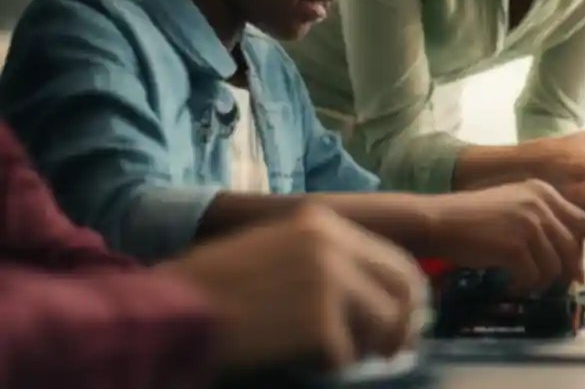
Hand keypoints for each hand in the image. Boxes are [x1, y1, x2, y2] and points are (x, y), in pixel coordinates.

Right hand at [164, 204, 424, 372]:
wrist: (172, 311)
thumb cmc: (211, 286)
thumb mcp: (275, 251)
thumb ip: (326, 264)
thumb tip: (376, 297)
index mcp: (324, 224)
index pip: (394, 260)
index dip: (406, 296)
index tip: (404, 321)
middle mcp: (334, 245)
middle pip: (403, 290)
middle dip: (402, 325)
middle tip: (391, 353)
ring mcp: (330, 282)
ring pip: (382, 325)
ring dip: (364, 349)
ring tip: (331, 355)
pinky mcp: (320, 323)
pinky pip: (345, 357)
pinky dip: (327, 367)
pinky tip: (297, 360)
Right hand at [421, 179, 584, 293]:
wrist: (440, 220)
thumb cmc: (473, 218)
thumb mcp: (515, 208)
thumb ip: (543, 224)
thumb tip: (572, 262)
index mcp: (544, 191)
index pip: (581, 220)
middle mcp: (541, 203)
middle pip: (571, 247)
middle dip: (567, 271)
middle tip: (557, 286)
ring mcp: (530, 223)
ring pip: (555, 265)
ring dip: (543, 281)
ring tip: (526, 284)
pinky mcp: (517, 244)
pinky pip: (534, 275)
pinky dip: (525, 285)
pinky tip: (511, 284)